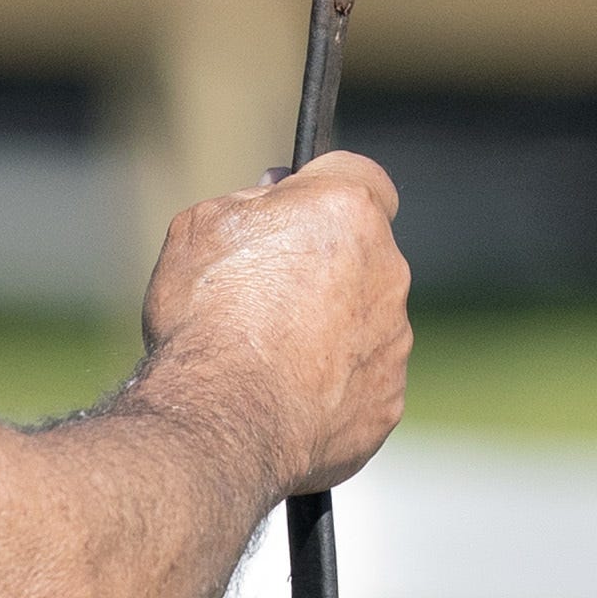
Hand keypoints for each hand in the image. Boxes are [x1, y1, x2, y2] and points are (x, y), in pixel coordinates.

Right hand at [137, 150, 410, 494]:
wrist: (222, 418)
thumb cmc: (207, 316)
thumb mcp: (202, 226)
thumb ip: (250, 200)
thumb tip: (277, 192)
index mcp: (349, 209)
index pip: (358, 179)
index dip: (322, 195)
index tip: (293, 217)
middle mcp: (388, 268)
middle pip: (361, 256)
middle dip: (323, 271)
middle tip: (265, 304)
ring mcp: (394, 338)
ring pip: (364, 324)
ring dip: (328, 335)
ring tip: (266, 363)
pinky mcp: (387, 399)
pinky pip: (360, 386)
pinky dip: (328, 393)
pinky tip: (283, 404)